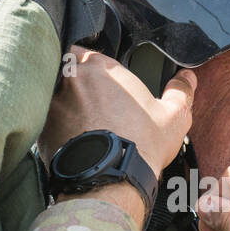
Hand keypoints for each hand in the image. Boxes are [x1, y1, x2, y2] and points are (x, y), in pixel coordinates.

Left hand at [41, 46, 195, 225]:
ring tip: (79, 121)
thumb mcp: (173, 118)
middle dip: (74, 79)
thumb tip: (187, 78)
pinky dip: (55, 126)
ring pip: (51, 93)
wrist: (110, 180)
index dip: (93, 65)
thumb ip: (181, 92)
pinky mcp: (41, 129)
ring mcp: (52, 104)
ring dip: (63, 102)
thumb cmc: (141, 146)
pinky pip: (44, 120)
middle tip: (89, 98)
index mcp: (100, 68)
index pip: (87, 50)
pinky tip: (72, 139)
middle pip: (65, 68)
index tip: (102, 80)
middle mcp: (70, 80)